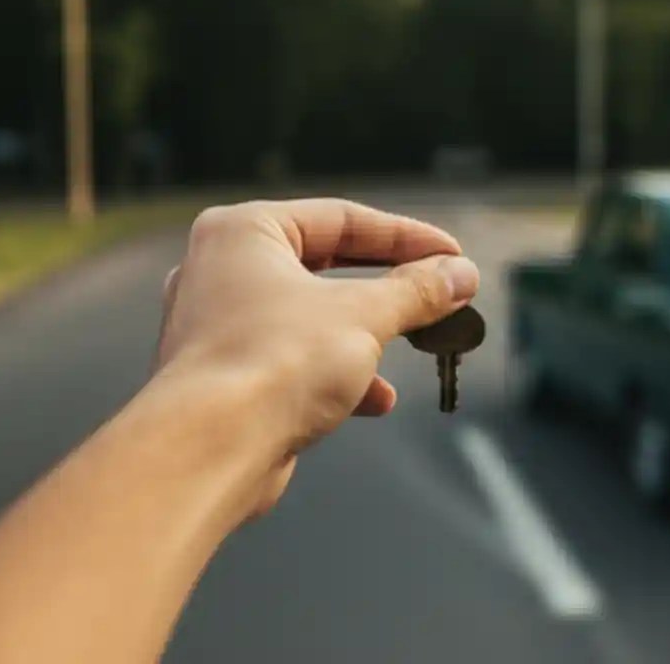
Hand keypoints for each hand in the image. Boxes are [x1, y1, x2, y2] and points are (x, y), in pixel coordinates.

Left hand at [156, 199, 478, 514]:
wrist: (210, 450)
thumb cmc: (273, 364)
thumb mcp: (365, 316)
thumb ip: (416, 291)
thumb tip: (460, 275)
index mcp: (243, 232)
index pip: (341, 219)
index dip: (406, 237)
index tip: (451, 256)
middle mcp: (221, 270)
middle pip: (326, 265)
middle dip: (388, 289)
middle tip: (438, 294)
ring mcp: (218, 326)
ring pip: (311, 317)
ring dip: (367, 335)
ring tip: (413, 346)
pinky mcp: (224, 377)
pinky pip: (292, 361)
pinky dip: (336, 374)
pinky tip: (374, 400)